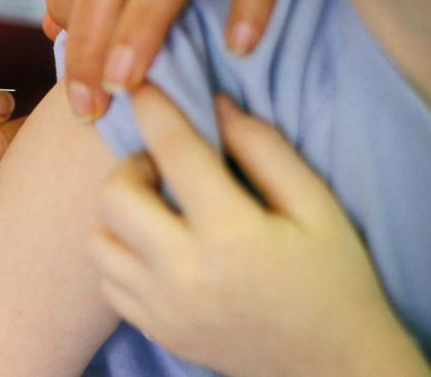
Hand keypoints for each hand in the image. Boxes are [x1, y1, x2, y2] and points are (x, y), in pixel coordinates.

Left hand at [89, 87, 430, 375]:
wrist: (330, 365)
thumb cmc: (333, 279)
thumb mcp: (316, 207)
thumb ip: (264, 150)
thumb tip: (214, 106)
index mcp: (231, 233)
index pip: (175, 151)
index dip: (155, 107)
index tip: (142, 82)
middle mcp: (184, 272)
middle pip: (115, 195)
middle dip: (131, 165)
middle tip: (161, 166)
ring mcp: (162, 307)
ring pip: (98, 239)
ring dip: (118, 212)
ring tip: (155, 208)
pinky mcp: (154, 329)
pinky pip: (107, 279)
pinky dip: (119, 253)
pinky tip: (152, 247)